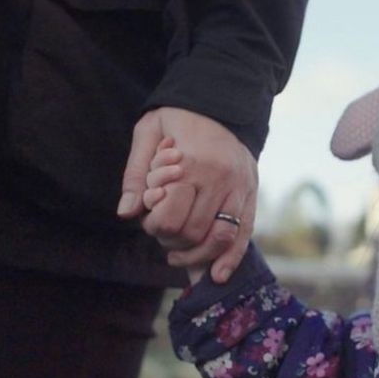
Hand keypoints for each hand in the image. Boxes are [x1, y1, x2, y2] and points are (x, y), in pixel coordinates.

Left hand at [118, 106, 257, 282]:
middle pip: (193, 232)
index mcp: (192, 164)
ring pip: (219, 237)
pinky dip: (231, 258)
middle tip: (161, 234)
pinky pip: (244, 233)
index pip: (170, 218)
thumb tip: (127, 213)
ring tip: (179, 254)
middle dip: (172, 241)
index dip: (154, 227)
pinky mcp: (251, 194)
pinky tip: (218, 275)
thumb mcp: (147, 134)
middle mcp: (220, 179)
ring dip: (197, 254)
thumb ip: (136, 175)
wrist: (221, 102)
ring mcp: (240, 188)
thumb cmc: (177, 118)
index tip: (148, 220)